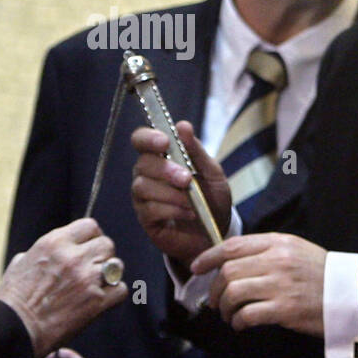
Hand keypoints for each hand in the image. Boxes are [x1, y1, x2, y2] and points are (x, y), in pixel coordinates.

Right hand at [0, 218, 126, 357]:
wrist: (13, 330)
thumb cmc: (11, 301)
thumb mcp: (20, 264)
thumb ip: (41, 254)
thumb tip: (50, 255)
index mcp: (54, 243)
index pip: (89, 226)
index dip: (91, 237)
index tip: (88, 248)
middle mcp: (73, 257)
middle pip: (106, 244)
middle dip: (102, 256)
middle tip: (93, 269)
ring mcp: (87, 279)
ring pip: (116, 265)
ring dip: (109, 275)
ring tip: (96, 286)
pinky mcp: (96, 302)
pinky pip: (120, 290)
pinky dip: (113, 296)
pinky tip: (100, 301)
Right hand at [130, 121, 231, 266]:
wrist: (215, 232)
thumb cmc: (211, 198)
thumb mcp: (211, 172)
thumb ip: (196, 150)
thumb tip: (183, 125)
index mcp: (160, 156)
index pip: (141, 139)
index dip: (148, 138)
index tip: (164, 142)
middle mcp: (146, 174)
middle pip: (142, 164)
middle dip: (166, 170)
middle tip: (186, 179)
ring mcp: (143, 197)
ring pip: (143, 187)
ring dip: (170, 193)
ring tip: (192, 202)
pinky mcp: (146, 219)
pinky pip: (150, 209)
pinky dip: (172, 210)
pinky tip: (188, 213)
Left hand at [193, 233, 326, 336]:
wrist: (352, 294)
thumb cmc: (321, 274)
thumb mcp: (295, 250)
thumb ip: (266, 251)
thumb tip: (231, 261)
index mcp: (278, 242)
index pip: (233, 246)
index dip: (209, 257)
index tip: (196, 268)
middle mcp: (277, 260)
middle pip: (228, 271)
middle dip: (215, 289)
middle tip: (215, 301)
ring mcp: (280, 284)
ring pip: (233, 292)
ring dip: (224, 307)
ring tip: (227, 315)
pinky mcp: (285, 309)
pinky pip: (247, 314)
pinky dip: (238, 321)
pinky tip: (240, 324)